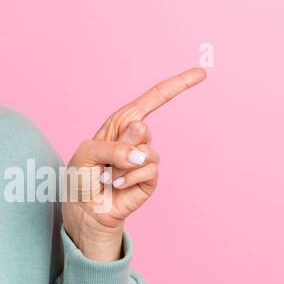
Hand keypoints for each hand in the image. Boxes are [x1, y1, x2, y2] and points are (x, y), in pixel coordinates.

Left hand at [62, 67, 206, 259]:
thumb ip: (113, 146)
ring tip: (108, 177)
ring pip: (145, 153)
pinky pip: (148, 170)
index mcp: (121, 123)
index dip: (177, 85)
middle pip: (143, 129)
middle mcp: (136, 138)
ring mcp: (145, 158)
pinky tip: (118, 186)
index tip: (202, 73)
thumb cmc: (81, 178)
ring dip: (121, 167)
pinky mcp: (150, 178)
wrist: (85, 210)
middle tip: (104, 162)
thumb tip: (142, 153)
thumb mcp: (86, 154)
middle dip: (122, 146)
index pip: (153, 99)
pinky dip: (129, 178)